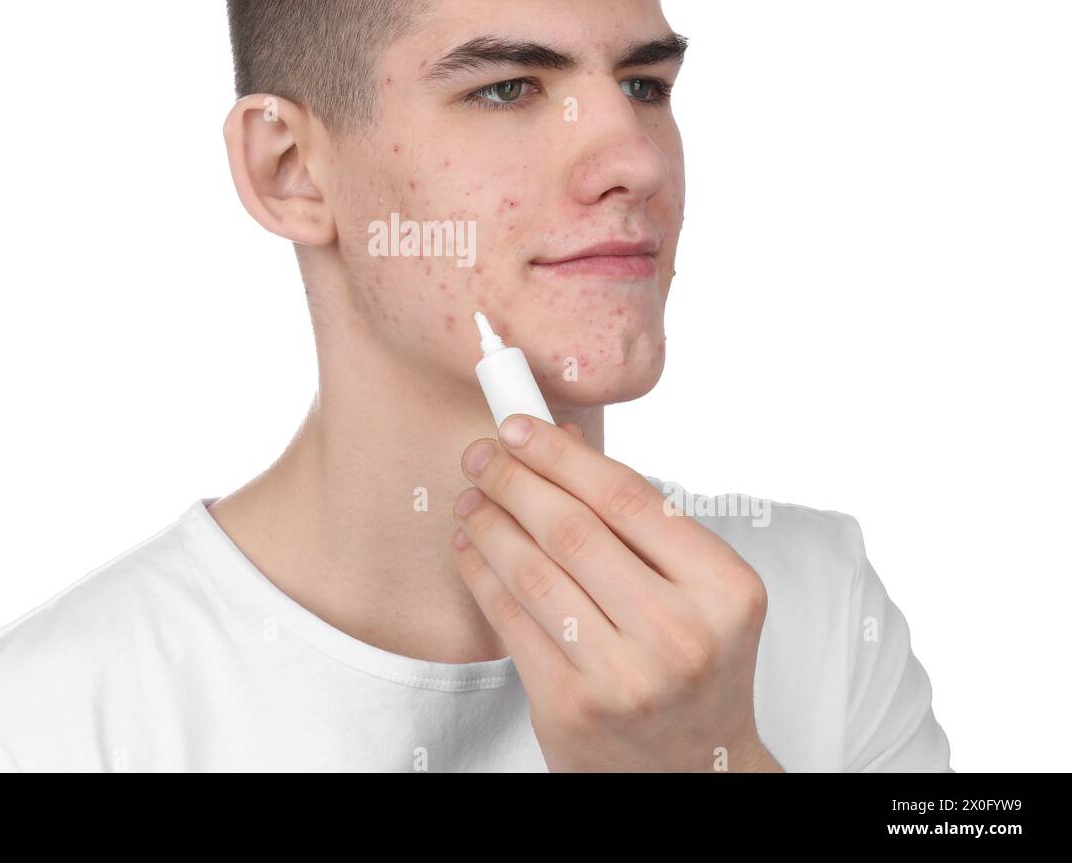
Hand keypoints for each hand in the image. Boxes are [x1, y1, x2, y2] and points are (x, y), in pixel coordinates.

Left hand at [452, 415, 781, 771]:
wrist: (693, 769)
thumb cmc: (695, 661)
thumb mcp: (699, 589)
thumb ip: (639, 521)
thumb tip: (560, 440)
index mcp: (724, 589)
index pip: (627, 497)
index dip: (563, 454)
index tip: (521, 426)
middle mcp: (679, 633)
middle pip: (572, 530)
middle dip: (515, 480)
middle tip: (483, 454)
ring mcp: (624, 677)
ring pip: (533, 572)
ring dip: (490, 524)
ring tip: (471, 498)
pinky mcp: (571, 708)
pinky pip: (510, 621)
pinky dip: (481, 574)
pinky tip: (471, 548)